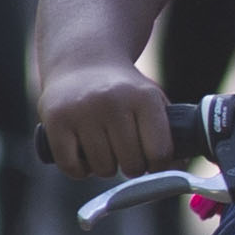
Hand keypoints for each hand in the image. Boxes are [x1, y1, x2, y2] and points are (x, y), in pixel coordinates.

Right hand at [40, 59, 174, 182]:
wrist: (83, 63)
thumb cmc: (125, 92)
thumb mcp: (152, 100)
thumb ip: (168, 132)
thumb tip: (178, 170)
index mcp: (144, 97)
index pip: (159, 152)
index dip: (160, 166)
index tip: (154, 163)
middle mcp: (113, 102)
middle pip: (131, 164)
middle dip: (133, 167)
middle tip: (128, 157)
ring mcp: (82, 111)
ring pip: (102, 168)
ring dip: (106, 168)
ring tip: (107, 152)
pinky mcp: (55, 120)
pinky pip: (72, 167)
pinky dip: (80, 171)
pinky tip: (85, 157)